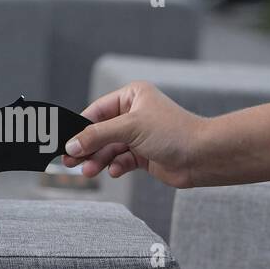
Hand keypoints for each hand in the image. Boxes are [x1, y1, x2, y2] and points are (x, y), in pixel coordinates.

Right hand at [63, 81, 206, 187]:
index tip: (65, 143)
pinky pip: (122, 160)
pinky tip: (114, 171)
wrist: (204, 157)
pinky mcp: (144, 155)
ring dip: (99, 160)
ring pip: (110, 148)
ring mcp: (139, 135)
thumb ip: (97, 136)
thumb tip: (71, 145)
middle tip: (69, 161)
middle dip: (87, 147)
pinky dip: (116, 166)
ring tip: (88, 172)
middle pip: (101, 132)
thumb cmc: (173, 132)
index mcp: (131, 96)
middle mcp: (134, 114)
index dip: (80, 128)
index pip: (96, 111)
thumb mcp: (129, 128)